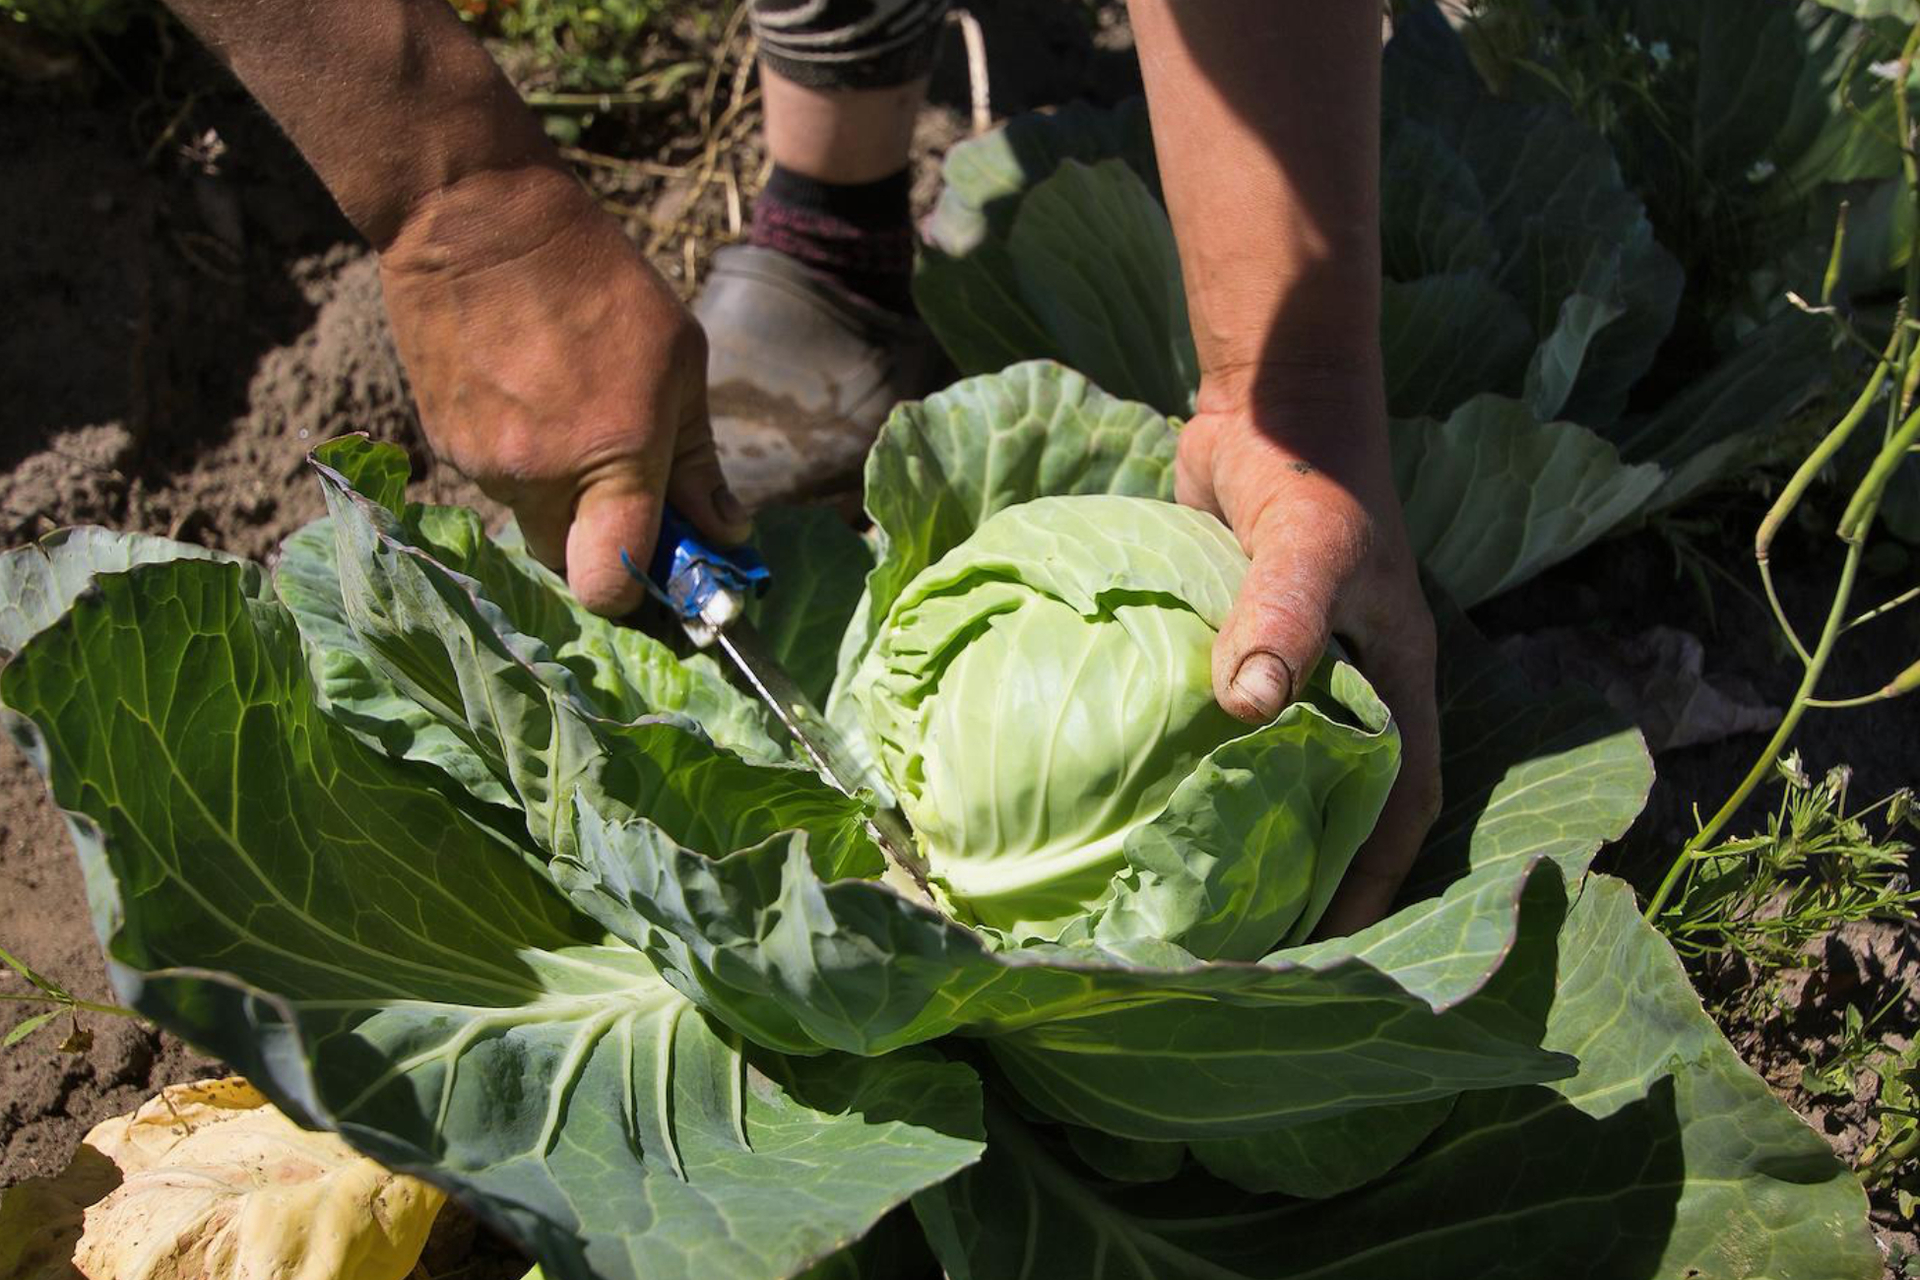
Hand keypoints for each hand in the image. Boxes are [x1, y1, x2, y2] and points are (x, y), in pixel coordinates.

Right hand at [378, 171, 749, 614]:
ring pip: (533, 522)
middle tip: (630, 498)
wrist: (474, 218)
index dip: (638, 590)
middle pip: (571, 568)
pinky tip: (534, 399)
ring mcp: (483, 464)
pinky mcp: (444, 444)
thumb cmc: (594, 278)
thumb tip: (726, 531)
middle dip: (604, 548)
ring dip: (563, 498)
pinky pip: (496, 482)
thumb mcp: (678, 357)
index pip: (612, 582)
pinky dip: (522, 463)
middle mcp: (541, 475)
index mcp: (614, 456)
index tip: (663, 570)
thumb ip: (697, 458)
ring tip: (576, 417)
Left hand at [1176, 365, 1441, 936]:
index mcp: (1394, 681)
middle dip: (1303, 869)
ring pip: (1269, 764)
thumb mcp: (1309, 546)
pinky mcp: (1227, 647)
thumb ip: (1280, 618)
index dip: (1376, 876)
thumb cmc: (1310, 475)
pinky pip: (1212, 717)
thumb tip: (1246, 707)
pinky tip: (1136, 795)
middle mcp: (1345, 684)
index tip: (1329, 941)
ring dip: (1241, 818)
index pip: (1401, 803)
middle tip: (1242, 935)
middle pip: (1335, 799)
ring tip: (1188, 887)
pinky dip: (1188, 757)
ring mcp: (1285, 667)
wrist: (1264, 402)